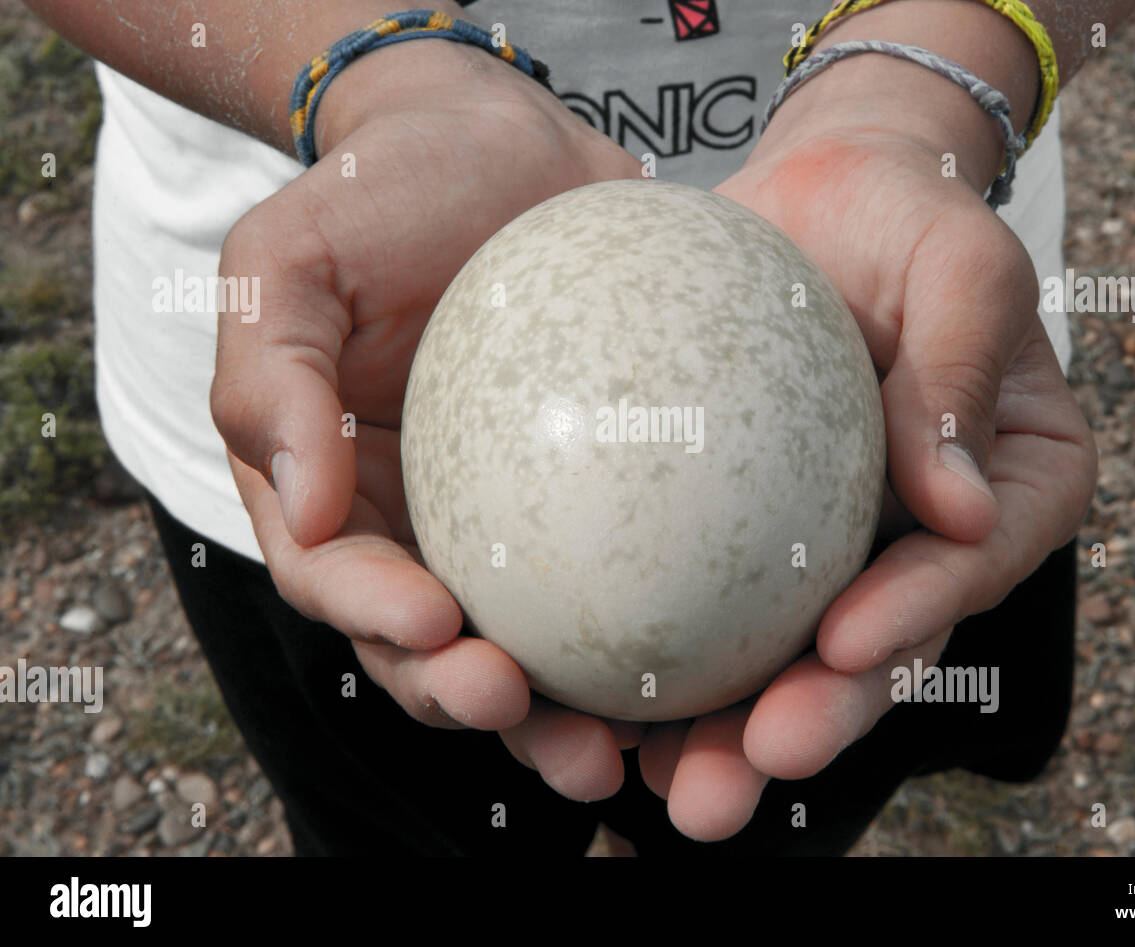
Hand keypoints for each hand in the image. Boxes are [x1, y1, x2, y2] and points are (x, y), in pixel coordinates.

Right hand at [212, 40, 645, 799]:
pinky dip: (655, 626)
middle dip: (475, 701)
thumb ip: (270, 376)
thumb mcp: (287, 260)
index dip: (380, 625)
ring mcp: (511, 518)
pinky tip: (708, 663)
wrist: (493, 140)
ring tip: (619, 749)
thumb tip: (303, 508)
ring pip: (535, 638)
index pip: (341, 581)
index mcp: (333, 491)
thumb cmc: (376, 195)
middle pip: (435, 647)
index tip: (442, 631)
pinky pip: (627, 568)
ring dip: (568, 710)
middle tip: (532, 716)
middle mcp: (420, 525)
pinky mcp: (598, 496)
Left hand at [636, 72, 1097, 840]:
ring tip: (670, 782)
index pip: (969, 573)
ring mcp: (828, 550)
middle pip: (873, 652)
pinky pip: (698, 603)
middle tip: (748, 770)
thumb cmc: (906, 218)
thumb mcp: (962, 263)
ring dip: (727, 731)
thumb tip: (965, 514)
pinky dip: (658, 656)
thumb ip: (963, 369)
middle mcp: (919, 545)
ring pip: (783, 659)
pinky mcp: (740, 538)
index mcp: (1006, 497)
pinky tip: (598, 704)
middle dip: (813, 721)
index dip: (912, 620)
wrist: (816, 203)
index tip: (845, 644)